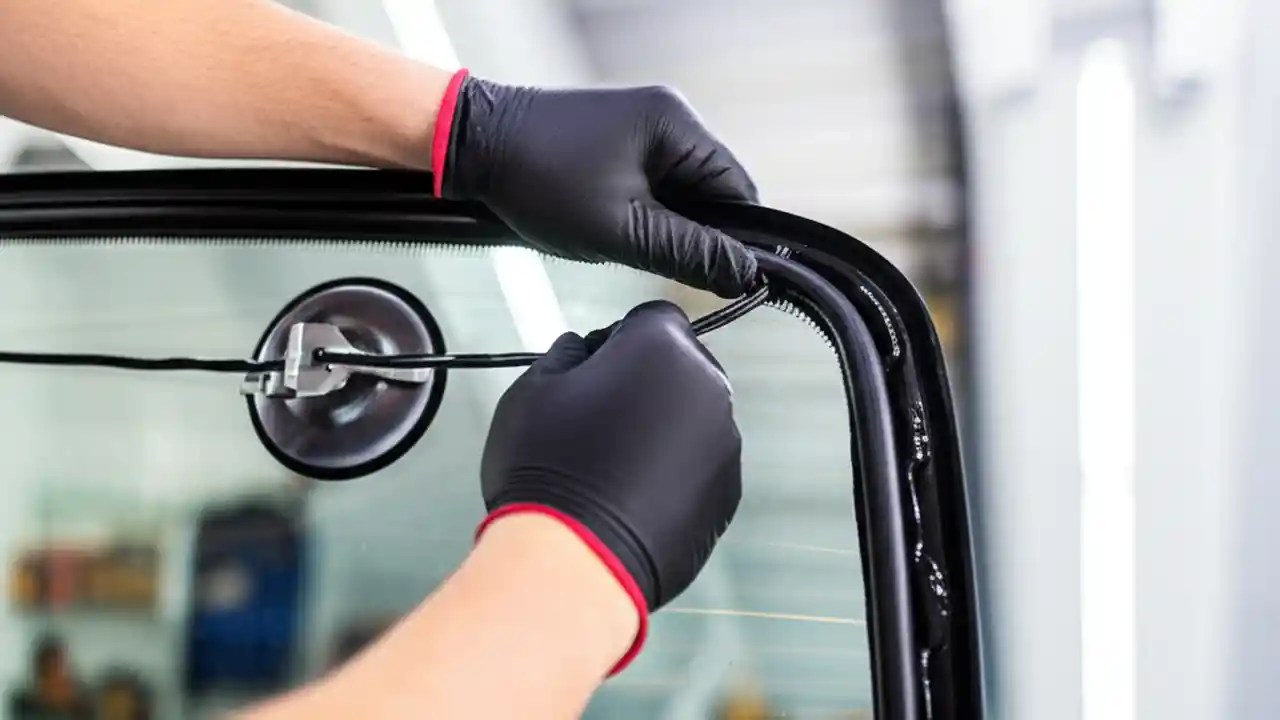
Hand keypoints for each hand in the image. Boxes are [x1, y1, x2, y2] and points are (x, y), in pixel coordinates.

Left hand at [432, 71, 759, 297]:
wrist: (472, 146)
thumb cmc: (540, 180)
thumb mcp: (622, 230)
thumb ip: (688, 253)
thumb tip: (744, 273)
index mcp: (677, 125)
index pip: (738, 191)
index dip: (737, 239)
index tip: (724, 278)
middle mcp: (668, 117)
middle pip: (713, 192)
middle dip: (695, 234)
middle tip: (665, 267)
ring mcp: (642, 127)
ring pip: (681, 193)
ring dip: (667, 226)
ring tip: (632, 245)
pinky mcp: (618, 141)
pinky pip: (653, 185)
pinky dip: (645, 213)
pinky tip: (618, 230)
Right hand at [479, 301, 742, 670]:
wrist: (575, 560)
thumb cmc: (548, 469)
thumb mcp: (533, 388)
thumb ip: (567, 354)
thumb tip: (581, 349)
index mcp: (663, 347)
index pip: (650, 317)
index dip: (615, 340)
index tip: (589, 371)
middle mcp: (708, 388)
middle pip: (677, 367)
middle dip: (643, 383)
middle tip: (594, 421)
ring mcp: (724, 443)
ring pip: (690, 418)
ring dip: (659, 429)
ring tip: (608, 468)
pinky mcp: (727, 494)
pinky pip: (698, 465)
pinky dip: (672, 472)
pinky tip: (629, 497)